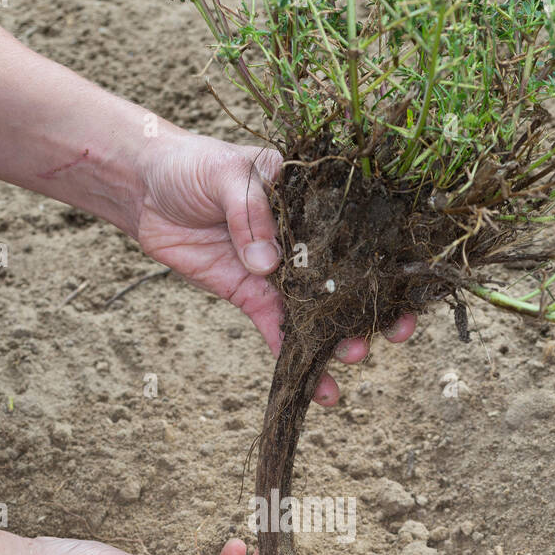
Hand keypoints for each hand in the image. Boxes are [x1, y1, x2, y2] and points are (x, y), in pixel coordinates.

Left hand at [135, 128, 415, 405]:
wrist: (147, 188)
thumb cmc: (195, 165)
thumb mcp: (227, 173)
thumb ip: (249, 212)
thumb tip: (268, 263)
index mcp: (313, 201)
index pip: (359, 229)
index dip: (387, 256)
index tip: (407, 282)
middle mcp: (305, 241)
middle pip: (349, 278)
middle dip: (375, 308)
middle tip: (397, 333)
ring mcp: (281, 273)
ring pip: (319, 312)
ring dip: (340, 339)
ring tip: (355, 359)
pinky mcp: (253, 297)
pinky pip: (279, 332)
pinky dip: (295, 359)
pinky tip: (318, 389)